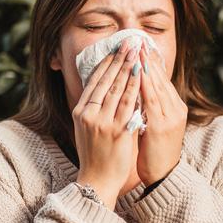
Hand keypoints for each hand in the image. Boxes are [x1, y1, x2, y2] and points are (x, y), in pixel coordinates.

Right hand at [73, 39, 142, 207]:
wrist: (97, 180)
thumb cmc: (95, 154)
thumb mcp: (87, 128)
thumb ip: (94, 109)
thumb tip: (103, 88)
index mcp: (81, 111)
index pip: (94, 81)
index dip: (106, 62)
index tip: (115, 48)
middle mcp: (89, 114)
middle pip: (106, 80)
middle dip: (119, 59)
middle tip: (129, 42)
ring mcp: (103, 122)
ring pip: (118, 89)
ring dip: (129, 67)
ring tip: (137, 51)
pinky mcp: (117, 131)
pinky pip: (128, 104)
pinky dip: (135, 87)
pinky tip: (142, 74)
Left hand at [136, 43, 186, 184]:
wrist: (163, 177)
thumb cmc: (155, 153)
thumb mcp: (153, 125)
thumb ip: (148, 108)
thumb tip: (135, 90)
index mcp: (174, 108)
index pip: (162, 79)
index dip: (151, 62)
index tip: (140, 46)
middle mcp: (175, 109)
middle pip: (161, 78)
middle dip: (148, 58)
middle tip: (137, 39)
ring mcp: (170, 116)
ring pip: (157, 86)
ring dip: (146, 66)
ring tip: (137, 50)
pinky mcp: (162, 126)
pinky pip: (152, 100)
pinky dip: (145, 85)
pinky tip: (138, 73)